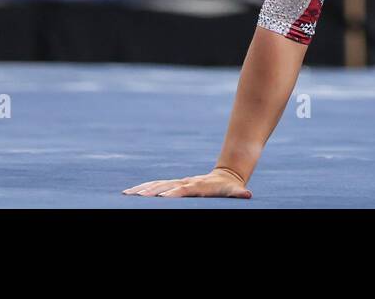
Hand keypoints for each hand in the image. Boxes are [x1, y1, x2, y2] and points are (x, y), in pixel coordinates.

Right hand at [123, 166, 251, 198]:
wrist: (227, 175)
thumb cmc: (230, 188)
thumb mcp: (236, 191)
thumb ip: (239, 193)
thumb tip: (247, 194)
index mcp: (199, 186)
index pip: (184, 190)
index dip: (174, 193)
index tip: (162, 198)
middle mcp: (186, 182)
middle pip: (166, 186)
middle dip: (152, 191)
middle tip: (137, 197)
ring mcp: (179, 182)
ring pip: (158, 184)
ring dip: (143, 189)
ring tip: (127, 194)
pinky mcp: (175, 184)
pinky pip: (157, 185)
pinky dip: (143, 188)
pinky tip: (130, 193)